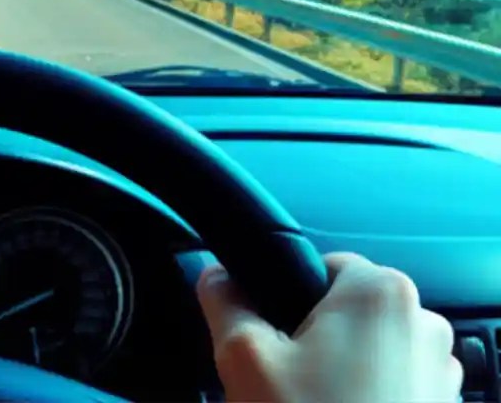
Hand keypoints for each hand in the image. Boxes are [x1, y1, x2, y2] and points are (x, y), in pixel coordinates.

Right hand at [198, 252, 460, 402]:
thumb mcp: (243, 358)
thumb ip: (224, 301)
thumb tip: (215, 276)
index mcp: (378, 292)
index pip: (319, 263)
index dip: (283, 298)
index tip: (268, 336)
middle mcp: (422, 324)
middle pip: (344, 310)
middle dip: (311, 339)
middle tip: (282, 380)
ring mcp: (439, 371)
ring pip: (367, 350)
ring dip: (338, 371)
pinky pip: (390, 385)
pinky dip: (363, 398)